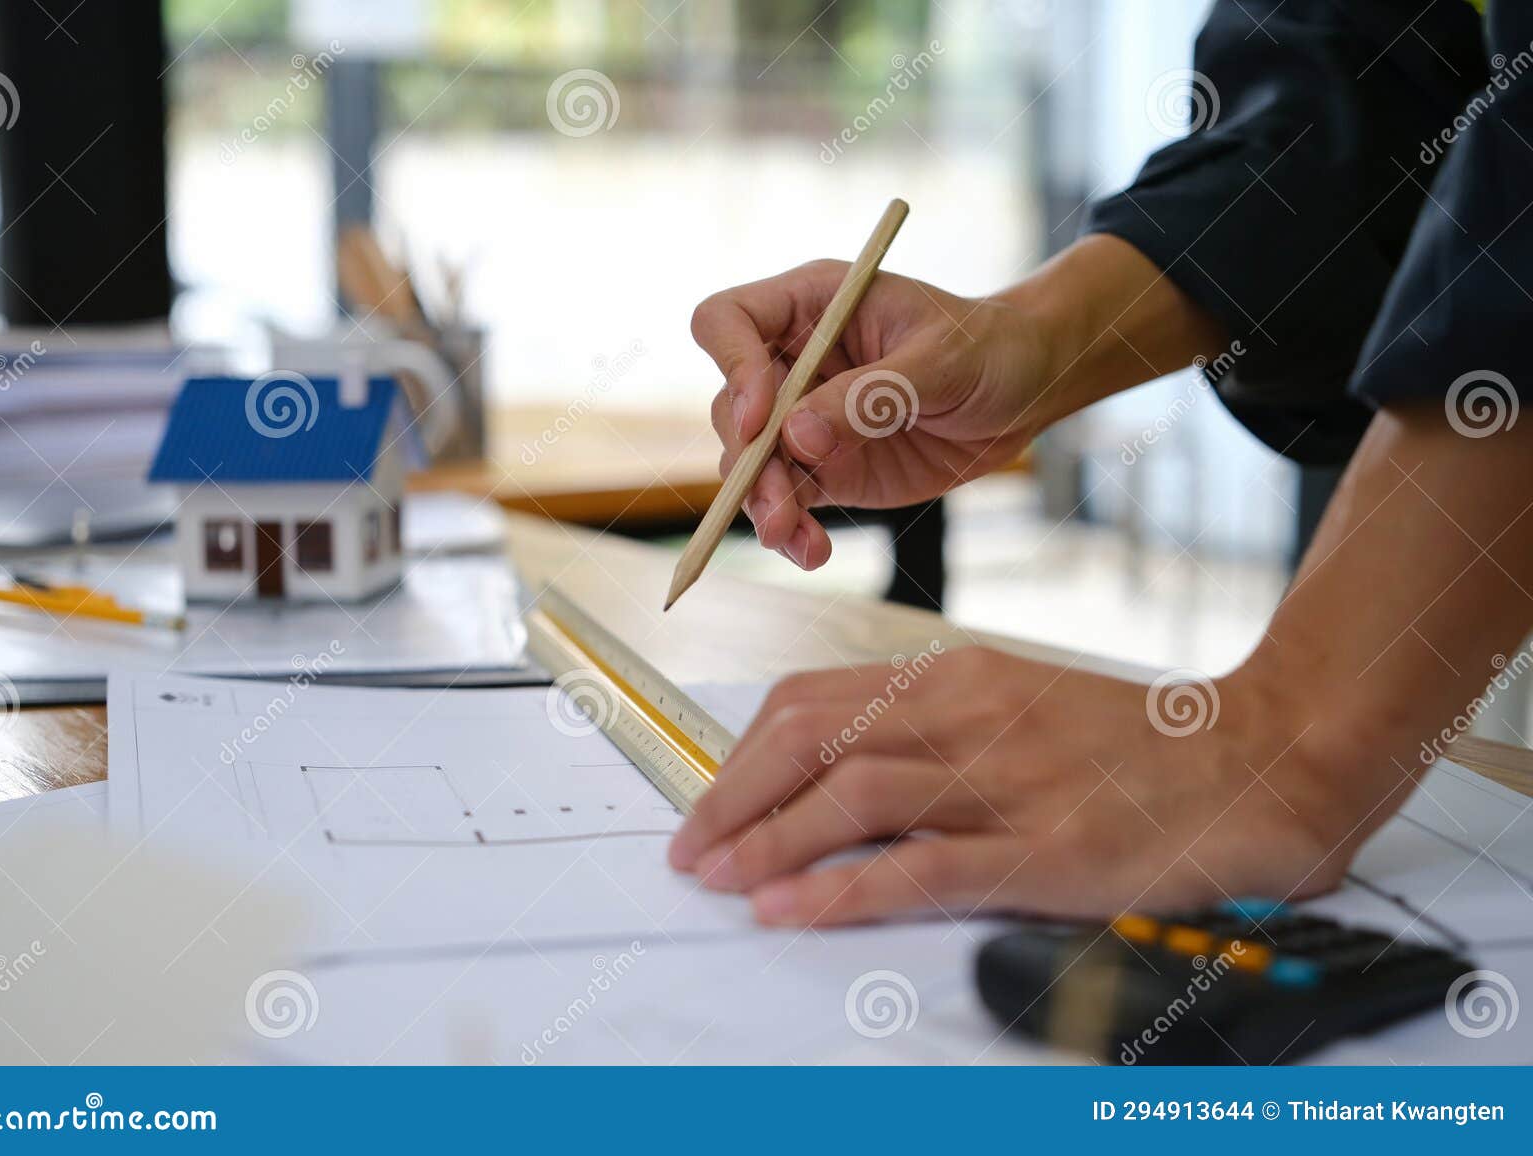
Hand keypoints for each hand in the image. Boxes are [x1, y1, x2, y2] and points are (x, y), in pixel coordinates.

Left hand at [667, 646, 1374, 924]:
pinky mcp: (1047, 848)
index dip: (744, 755)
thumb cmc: (1134, 746)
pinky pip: (922, 864)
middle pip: (814, 739)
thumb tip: (834, 775)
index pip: (814, 702)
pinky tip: (793, 908)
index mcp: (959, 678)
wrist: (1260, 759)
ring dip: (769, 839)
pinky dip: (843, 888)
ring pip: (855, 795)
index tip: (710, 800)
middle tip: (691, 847)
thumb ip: (932, 732)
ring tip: (720, 878)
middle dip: (733, 796)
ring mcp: (1009, 779)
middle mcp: (971, 715)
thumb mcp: (1017, 708)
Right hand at [692, 261, 1049, 569]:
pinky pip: (788, 500)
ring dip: (764, 505)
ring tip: (794, 540)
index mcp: (812, 306)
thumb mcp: (941, 361)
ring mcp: (804, 418)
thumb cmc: (987, 349)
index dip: (732, 367)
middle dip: (749, 460)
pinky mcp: (824, 468)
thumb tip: (798, 438)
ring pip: (751, 463)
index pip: (729, 321)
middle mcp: (794, 360)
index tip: (760, 421)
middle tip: (778, 506)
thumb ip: (869, 396)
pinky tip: (813, 552)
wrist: (1024, 392)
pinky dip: (793, 530)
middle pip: (732, 406)